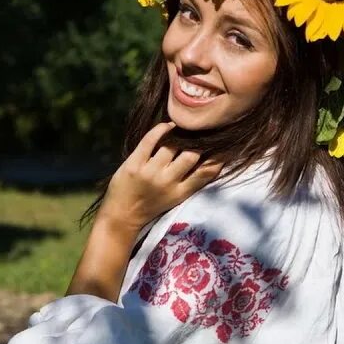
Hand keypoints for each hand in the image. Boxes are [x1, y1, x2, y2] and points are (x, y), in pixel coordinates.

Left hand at [96, 121, 222, 236]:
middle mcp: (167, 182)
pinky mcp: (134, 164)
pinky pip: (150, 140)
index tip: (221, 146)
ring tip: (181, 129)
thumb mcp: (175, 198)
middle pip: (191, 155)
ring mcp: (150, 172)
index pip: (205, 173)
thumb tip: (210, 159)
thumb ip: (190, 182)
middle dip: (196, 143)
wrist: (121, 216)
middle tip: (197, 134)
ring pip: (171, 145)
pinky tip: (167, 126)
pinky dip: (161, 130)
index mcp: (180, 192)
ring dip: (178, 135)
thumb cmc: (149, 205)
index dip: (217, 158)